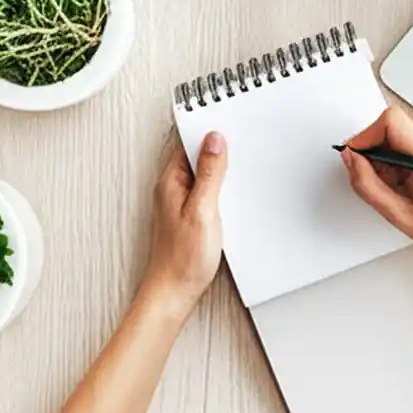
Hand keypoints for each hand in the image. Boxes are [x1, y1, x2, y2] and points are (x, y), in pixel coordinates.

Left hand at [143, 131, 227, 317]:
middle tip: (242, 138)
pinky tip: (233, 191)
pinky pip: (206, 190)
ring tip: (241, 162)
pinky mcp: (190, 215)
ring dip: (221, 167)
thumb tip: (214, 140)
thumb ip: (209, 174)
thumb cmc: (183, 259)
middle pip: (196, 155)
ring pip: (203, 173)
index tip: (228, 120)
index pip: (187, 142)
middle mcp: (173, 188)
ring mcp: (180, 202)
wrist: (174, 292)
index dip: (208, 130)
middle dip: (218, 146)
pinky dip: (221, 186)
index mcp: (170, 181)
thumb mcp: (202, 210)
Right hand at [340, 107, 412, 270]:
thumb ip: (368, 184)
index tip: (356, 154)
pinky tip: (401, 185)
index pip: (391, 121)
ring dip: (385, 159)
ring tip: (392, 186)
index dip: (366, 135)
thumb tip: (351, 160)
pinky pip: (407, 146)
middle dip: (374, 151)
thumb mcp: (397, 213)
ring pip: (397, 136)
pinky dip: (396, 163)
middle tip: (373, 177)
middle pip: (391, 127)